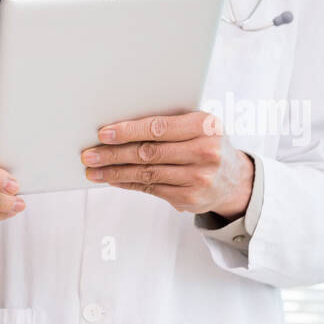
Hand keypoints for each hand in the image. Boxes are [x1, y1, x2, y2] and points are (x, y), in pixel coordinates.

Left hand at [81, 112, 253, 218]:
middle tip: (89, 154)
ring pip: (146, 173)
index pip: (159, 128)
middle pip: (148, 152)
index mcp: (205, 126)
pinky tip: (112, 179)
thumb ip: (168, 124)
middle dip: (114, 154)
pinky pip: (151, 189)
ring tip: (93, 170)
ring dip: (114, 172)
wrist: (234, 179)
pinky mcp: (190, 198)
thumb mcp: (198, 127)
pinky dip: (127, 183)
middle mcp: (205, 152)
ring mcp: (198, 178)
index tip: (104, 133)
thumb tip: (119, 128)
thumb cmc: (206, 144)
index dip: (128, 131)